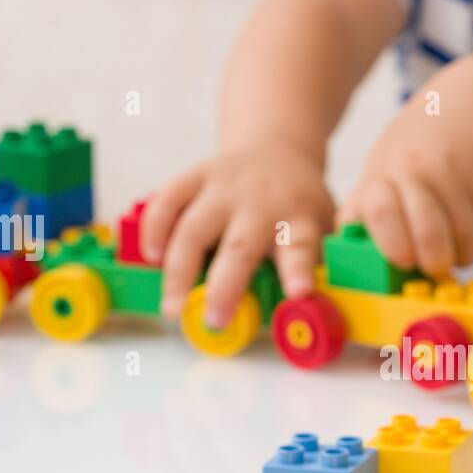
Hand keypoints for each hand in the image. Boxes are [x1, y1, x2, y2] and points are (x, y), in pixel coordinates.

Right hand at [141, 142, 333, 326]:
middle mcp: (261, 202)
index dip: (299, 271)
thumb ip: (316, 265)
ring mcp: (225, 187)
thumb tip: (313, 315)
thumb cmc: (297, 206)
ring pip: (194, 228)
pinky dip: (155, 229)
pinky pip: (168, 200)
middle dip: (224, 286)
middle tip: (213, 321)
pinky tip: (152, 259)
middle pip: (240, 246)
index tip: (299, 294)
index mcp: (299, 219)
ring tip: (173, 308)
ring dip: (179, 271)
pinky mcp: (196, 175)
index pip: (302, 247)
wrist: (277, 151)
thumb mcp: (320, 228)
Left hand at [339, 58, 472, 275]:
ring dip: (459, 255)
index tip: (402, 261)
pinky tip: (469, 226)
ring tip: (450, 243)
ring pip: (463, 241)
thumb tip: (345, 256)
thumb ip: (363, 211)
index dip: (391, 244)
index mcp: (384, 172)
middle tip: (433, 267)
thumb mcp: (381, 169)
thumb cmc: (415, 150)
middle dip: (433, 262)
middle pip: (428, 234)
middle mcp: (420, 170)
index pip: (381, 212)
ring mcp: (458, 176)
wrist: (468, 108)